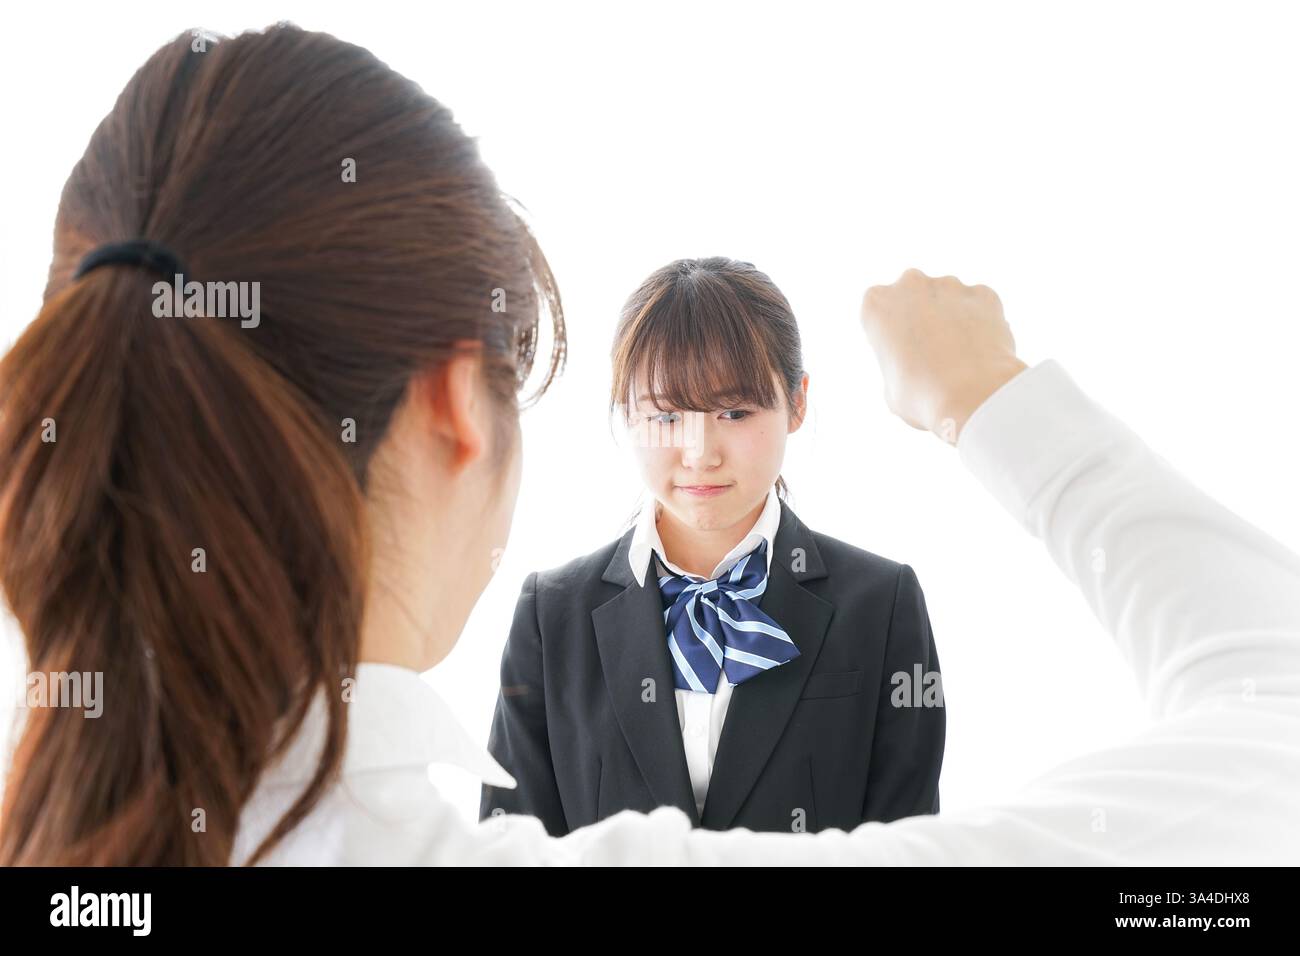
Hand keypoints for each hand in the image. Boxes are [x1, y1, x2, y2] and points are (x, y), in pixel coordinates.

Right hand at [860, 268, 1027, 443]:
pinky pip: (980, 305)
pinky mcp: (983, 293)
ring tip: (961, 355)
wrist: (970, 394)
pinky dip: (982, 321)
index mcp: (876, 304)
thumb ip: (899, 362)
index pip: (879, 309)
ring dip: (953, 317)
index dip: (892, 332)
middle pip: (913, 293)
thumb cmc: (922, 396)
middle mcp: (911, 284)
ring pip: (949, 297)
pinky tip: (982, 350)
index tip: (901, 352)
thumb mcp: (891, 385)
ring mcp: (950, 285)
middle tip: (931, 350)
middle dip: (921, 314)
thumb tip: (917, 364)